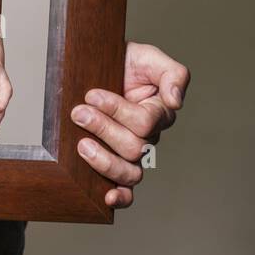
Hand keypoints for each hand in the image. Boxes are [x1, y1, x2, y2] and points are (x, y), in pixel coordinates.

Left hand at [70, 40, 188, 208]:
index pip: (144, 122)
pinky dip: (120, 197)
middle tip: (79, 113)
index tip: (91, 94)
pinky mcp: (118, 163)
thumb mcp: (150, 58)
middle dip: (103, 129)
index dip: (116, 110)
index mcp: (160, 114)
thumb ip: (173, 74)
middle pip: (134, 148)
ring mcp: (134, 154)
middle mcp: (149, 137)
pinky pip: (127, 190)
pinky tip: (107, 197)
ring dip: (103, 160)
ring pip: (130, 172)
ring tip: (81, 144)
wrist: (98, 66)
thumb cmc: (126, 63)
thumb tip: (175, 101)